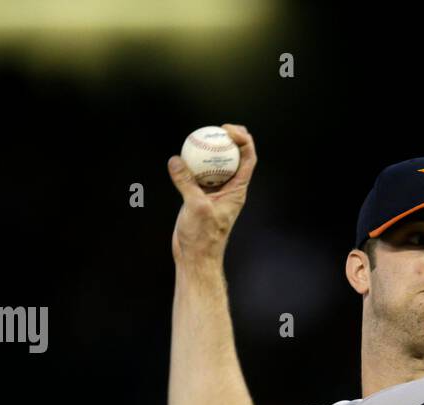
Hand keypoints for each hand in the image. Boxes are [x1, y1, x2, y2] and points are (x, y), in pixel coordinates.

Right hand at [168, 124, 256, 264]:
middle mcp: (229, 189)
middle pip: (234, 157)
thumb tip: (176, 160)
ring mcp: (215, 192)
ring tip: (197, 137)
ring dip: (209, 151)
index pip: (248, 158)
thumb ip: (186, 182)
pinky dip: (192, 164)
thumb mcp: (195, 206)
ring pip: (215, 165)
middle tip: (214, 128)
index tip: (226, 130)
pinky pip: (198, 174)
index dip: (243, 139)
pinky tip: (181, 156)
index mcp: (237, 190)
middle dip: (228, 139)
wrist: (195, 257)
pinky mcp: (200, 196)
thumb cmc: (202, 237)